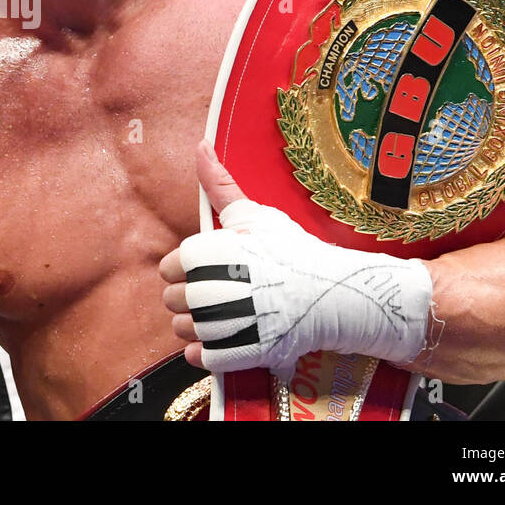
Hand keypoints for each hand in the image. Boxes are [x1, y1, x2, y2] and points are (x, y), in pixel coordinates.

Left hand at [159, 141, 432, 378]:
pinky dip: (206, 351)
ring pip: (181, 329)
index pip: (170, 266)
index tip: (211, 268)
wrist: (335, 293)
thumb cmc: (292, 249)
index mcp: (206, 253)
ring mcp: (222, 325)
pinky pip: (199, 357)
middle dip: (191, 296)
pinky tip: (225, 337)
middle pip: (172, 299)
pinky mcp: (236, 354)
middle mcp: (207, 289)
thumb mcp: (254, 213)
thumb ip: (220, 184)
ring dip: (197, 324)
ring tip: (224, 314)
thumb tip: (200, 147)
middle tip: (221, 291)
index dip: (188, 268)